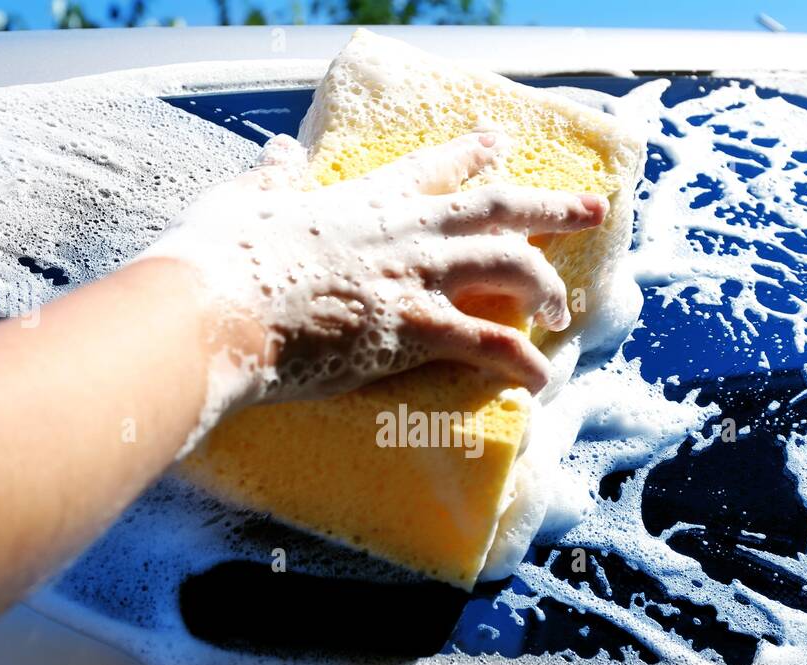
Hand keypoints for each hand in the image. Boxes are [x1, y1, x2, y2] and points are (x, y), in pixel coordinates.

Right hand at [142, 131, 607, 402]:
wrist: (214, 310)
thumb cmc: (216, 260)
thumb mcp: (240, 203)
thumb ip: (270, 180)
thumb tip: (280, 151)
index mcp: (360, 201)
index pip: (428, 169)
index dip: (469, 155)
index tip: (498, 144)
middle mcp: (401, 231)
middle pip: (495, 209)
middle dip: (550, 207)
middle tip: (592, 208)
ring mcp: (414, 278)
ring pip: (508, 266)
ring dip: (545, 284)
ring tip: (565, 307)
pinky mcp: (414, 329)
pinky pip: (487, 343)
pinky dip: (519, 360)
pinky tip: (541, 378)